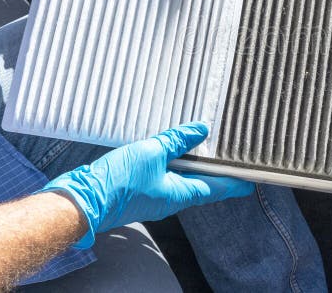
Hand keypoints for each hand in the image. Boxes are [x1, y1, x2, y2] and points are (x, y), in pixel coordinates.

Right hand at [41, 122, 253, 248]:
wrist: (80, 202)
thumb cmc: (117, 182)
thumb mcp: (151, 153)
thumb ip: (176, 141)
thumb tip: (201, 130)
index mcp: (179, 194)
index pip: (216, 188)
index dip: (234, 182)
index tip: (252, 181)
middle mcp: (169, 199)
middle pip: (201, 183)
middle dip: (215, 170)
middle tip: (230, 157)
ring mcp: (153, 196)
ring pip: (180, 178)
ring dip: (193, 163)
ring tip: (205, 146)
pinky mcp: (138, 190)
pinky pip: (162, 175)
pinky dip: (171, 162)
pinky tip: (170, 148)